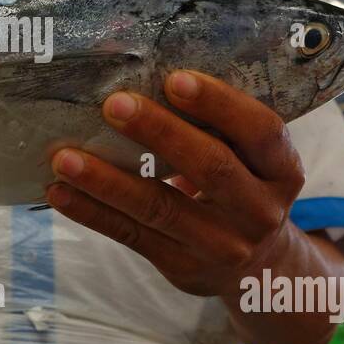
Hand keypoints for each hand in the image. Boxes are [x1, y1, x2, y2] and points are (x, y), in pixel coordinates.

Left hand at [45, 69, 305, 297]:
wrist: (263, 271)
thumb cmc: (243, 188)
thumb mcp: (253, 161)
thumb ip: (219, 128)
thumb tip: (142, 72)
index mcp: (283, 170)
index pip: (261, 131)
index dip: (220, 104)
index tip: (175, 78)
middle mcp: (259, 210)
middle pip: (210, 167)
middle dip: (159, 133)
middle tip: (113, 104)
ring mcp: (222, 245)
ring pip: (159, 207)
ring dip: (107, 180)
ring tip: (65, 157)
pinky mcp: (183, 267)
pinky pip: (131, 235)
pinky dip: (92, 212)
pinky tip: (60, 191)